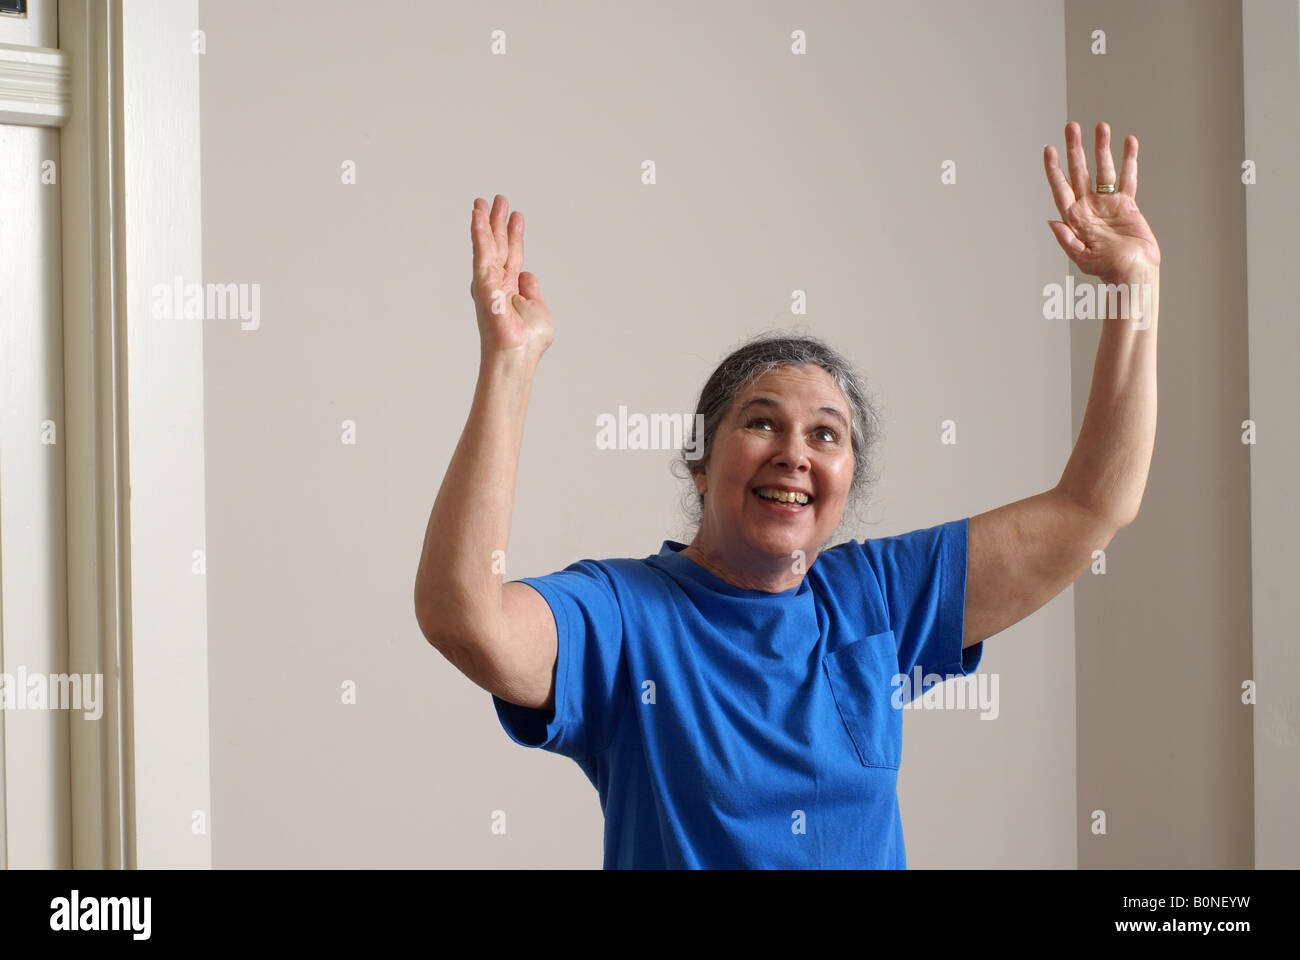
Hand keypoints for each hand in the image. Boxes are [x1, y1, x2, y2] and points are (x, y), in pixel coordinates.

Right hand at [470, 194, 552, 357]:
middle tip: (500, 200)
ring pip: (487, 244)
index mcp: (511, 289)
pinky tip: (478, 214)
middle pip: (499, 246)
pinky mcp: (482, 281)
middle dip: (499, 222)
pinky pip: (481, 250)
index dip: (515, 236)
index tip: (517, 216)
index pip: (513, 256)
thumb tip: (527, 275)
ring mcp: (488, 282)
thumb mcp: (538, 308)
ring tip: (485, 200)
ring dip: (487, 221)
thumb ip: (531, 290)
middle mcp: (497, 283)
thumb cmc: (527, 341)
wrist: (517, 354)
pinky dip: (479, 231)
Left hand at [1044, 122, 1160, 282]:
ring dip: (1101, 148)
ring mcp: (1107, 203)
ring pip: (1103, 169)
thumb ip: (1067, 239)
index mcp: (1074, 218)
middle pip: (1079, 171)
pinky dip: (1128, 159)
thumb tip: (1051, 222)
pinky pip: (1127, 177)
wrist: (1133, 272)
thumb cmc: (1107, 269)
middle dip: (1075, 149)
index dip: (1053, 169)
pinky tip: (1128, 142)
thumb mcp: (1081, 257)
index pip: (1060, 187)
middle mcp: (1088, 206)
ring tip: (1101, 125)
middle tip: (1071, 127)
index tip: (1049, 148)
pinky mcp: (1127, 203)